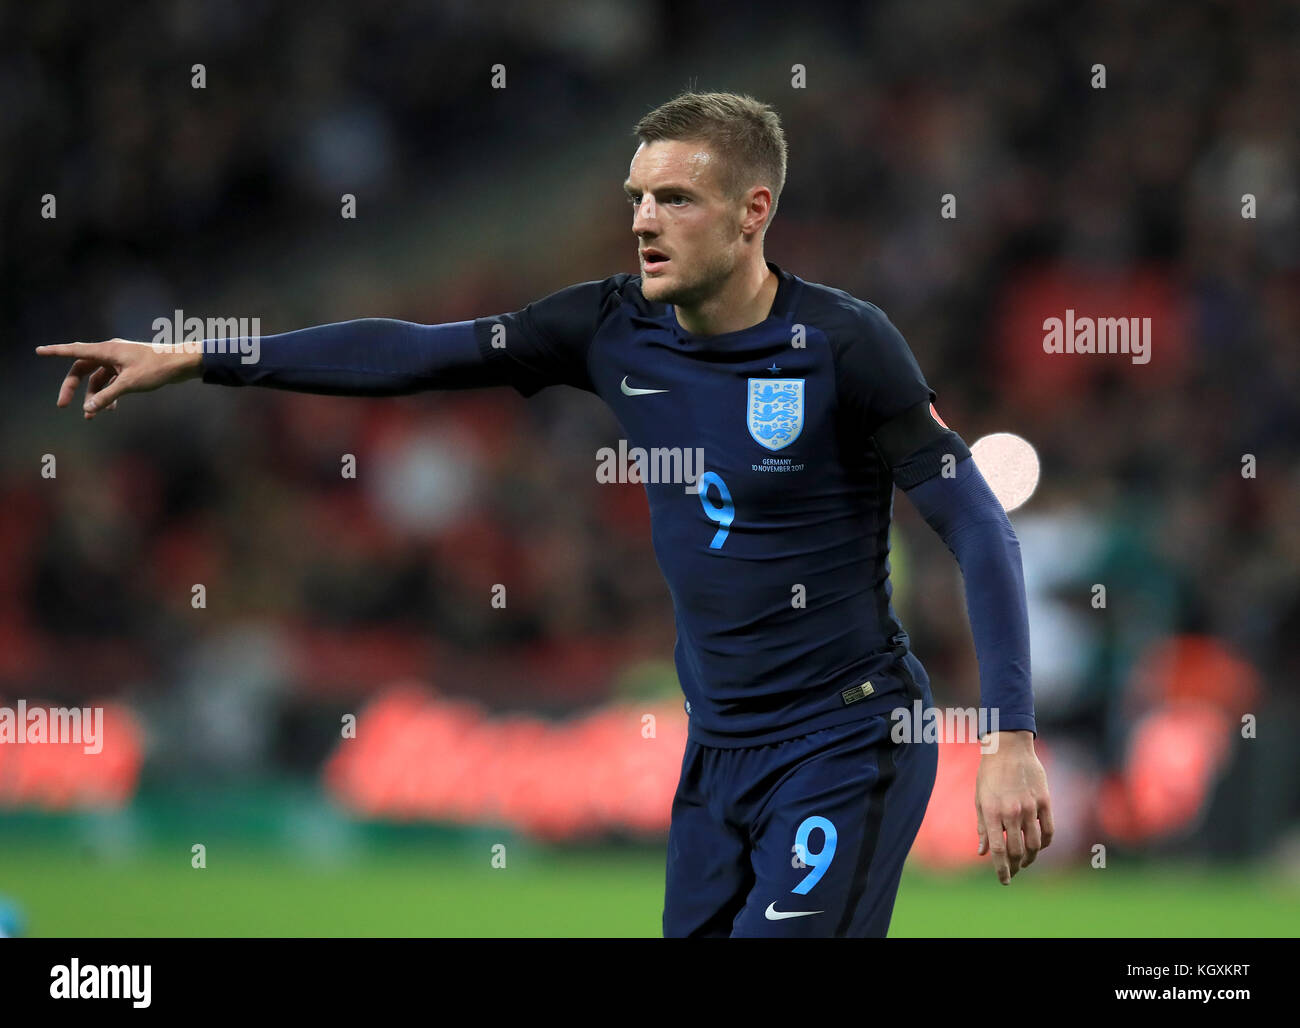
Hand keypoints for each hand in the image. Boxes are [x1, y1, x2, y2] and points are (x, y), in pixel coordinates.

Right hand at [34, 339, 202, 419]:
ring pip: (98, 379)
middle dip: (72, 387)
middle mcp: (110, 353)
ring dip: (93, 396)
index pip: (75, 351)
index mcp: (107, 350)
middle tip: (63, 406)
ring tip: (91, 416)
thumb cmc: (157, 368)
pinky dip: (108, 395)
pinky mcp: (128, 369)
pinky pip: (111, 382)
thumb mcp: (130, 384)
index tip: (39, 351)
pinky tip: (110, 410)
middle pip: (83, 369)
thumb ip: (107, 396)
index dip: (56, 352)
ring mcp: (119, 361)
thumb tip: (89, 408)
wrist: (182, 363)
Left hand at [975, 730, 1052, 883]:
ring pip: (1035, 845)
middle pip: (1018, 851)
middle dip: (1015, 866)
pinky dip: (1044, 843)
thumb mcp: (980, 799)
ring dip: (1031, 858)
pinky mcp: (1045, 801)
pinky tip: (1038, 847)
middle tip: (1013, 872)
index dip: (1001, 869)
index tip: (1004, 880)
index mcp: (992, 812)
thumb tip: (982, 853)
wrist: (1008, 748)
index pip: (998, 850)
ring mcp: (1031, 807)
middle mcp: (1012, 812)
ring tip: (1025, 862)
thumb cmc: (989, 774)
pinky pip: (1048, 831)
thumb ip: (983, 827)